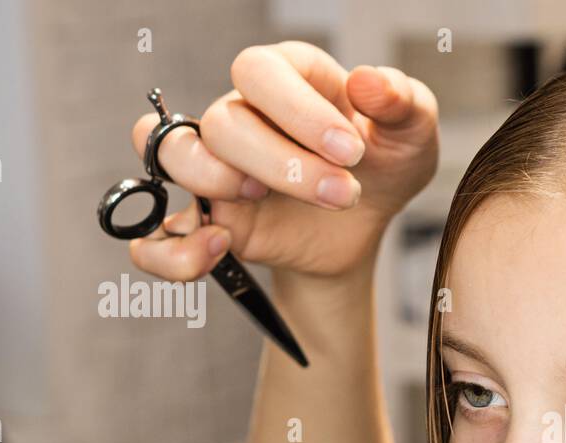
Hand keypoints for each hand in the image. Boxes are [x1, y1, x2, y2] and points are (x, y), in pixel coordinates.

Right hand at [124, 41, 438, 282]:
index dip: (299, 111)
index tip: (353, 152)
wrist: (368, 228)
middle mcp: (241, 114)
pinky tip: (219, 247)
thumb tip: (367, 83)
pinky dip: (171, 249)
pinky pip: (153, 236)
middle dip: (285, 164)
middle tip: (345, 193)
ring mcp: (217, 166)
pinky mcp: (209, 219)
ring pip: (178, 156)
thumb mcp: (413, 133)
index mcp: (287, 78)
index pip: (259, 70)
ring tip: (270, 201)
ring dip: (224, 184)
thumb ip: (403, 102)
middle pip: (224, 121)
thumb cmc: (384, 166)